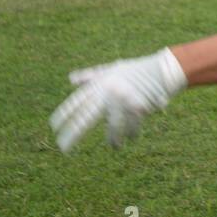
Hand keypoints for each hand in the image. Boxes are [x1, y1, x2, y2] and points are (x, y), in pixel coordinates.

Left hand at [49, 48, 188, 151]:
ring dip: (113, 139)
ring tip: (114, 147)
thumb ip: (91, 76)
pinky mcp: (138, 107)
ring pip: (113, 127)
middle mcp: (108, 93)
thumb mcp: (111, 69)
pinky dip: (132, 133)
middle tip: (63, 147)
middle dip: (73, 134)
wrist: (162, 69)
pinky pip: (132, 126)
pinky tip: (132, 137)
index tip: (54, 127)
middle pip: (87, 117)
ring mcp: (123, 101)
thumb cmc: (136, 70)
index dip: (64, 115)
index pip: (77, 102)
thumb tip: (71, 79)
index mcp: (100, 84)